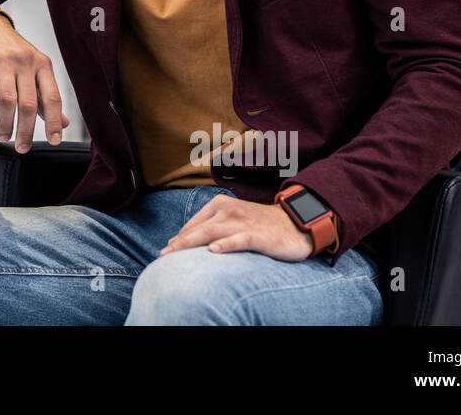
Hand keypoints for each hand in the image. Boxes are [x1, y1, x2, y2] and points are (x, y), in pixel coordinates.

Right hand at [0, 10, 68, 152]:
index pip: (52, 97)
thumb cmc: (12, 51)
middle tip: (22, 148)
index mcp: (43, 64)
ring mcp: (4, 57)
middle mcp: (26, 60)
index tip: (54, 141)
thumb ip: (45, 96)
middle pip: (29, 103)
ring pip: (8, 99)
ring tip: (4, 136)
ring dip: (5, 123)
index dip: (54, 121)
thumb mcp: (34, 69)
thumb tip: (63, 123)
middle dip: (26, 130)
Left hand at [159, 194, 314, 261]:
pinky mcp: (259, 235)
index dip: (179, 237)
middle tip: (164, 255)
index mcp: (220, 205)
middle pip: (199, 228)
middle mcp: (230, 210)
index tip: (165, 251)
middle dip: (180, 242)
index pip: (194, 223)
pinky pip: (239, 239)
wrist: (296, 224)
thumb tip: (182, 242)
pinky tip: (213, 251)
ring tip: (177, 253)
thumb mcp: (233, 221)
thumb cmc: (260, 225)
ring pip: (213, 232)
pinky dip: (226, 245)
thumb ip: (210, 228)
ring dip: (193, 243)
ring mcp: (244, 222)